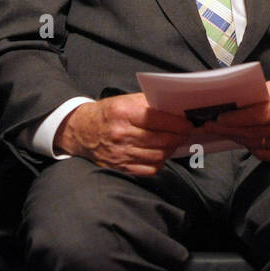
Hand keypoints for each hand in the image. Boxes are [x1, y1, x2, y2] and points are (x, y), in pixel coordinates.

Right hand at [54, 93, 192, 176]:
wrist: (82, 131)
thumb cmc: (108, 113)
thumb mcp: (125, 101)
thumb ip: (149, 104)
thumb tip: (175, 109)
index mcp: (122, 113)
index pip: (157, 119)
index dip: (176, 123)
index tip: (187, 123)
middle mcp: (121, 134)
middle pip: (161, 139)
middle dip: (178, 136)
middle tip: (185, 132)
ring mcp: (121, 154)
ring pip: (158, 155)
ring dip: (171, 148)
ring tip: (174, 141)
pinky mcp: (121, 167)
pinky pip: (149, 169)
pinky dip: (160, 162)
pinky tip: (161, 153)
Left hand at [204, 80, 269, 161]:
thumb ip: (259, 94)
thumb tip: (234, 101)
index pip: (254, 115)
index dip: (233, 118)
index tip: (216, 117)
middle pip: (251, 131)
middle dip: (227, 129)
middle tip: (209, 126)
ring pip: (254, 143)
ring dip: (235, 136)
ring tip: (220, 130)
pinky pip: (262, 152)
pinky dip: (249, 145)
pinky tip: (240, 137)